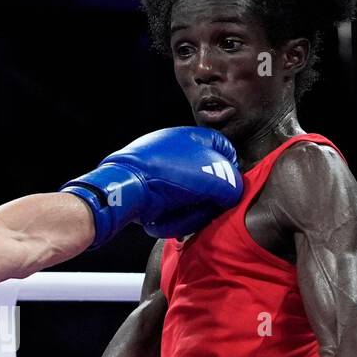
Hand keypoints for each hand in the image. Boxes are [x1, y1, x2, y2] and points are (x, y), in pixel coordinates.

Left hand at [61, 127, 242, 246]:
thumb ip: (232, 187)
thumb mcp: (213, 179)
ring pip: (186, 194)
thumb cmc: (170, 176)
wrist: (124, 187)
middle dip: (206, 199)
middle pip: (206, 177)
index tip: (228, 190)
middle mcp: (176, 148)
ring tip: (179, 218)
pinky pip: (165, 202)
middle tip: (204, 211)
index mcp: (194, 137)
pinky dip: (167, 214)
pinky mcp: (145, 185)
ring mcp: (159, 166)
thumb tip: (231, 197)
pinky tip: (163, 220)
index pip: (226, 150)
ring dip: (186, 211)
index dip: (231, 172)